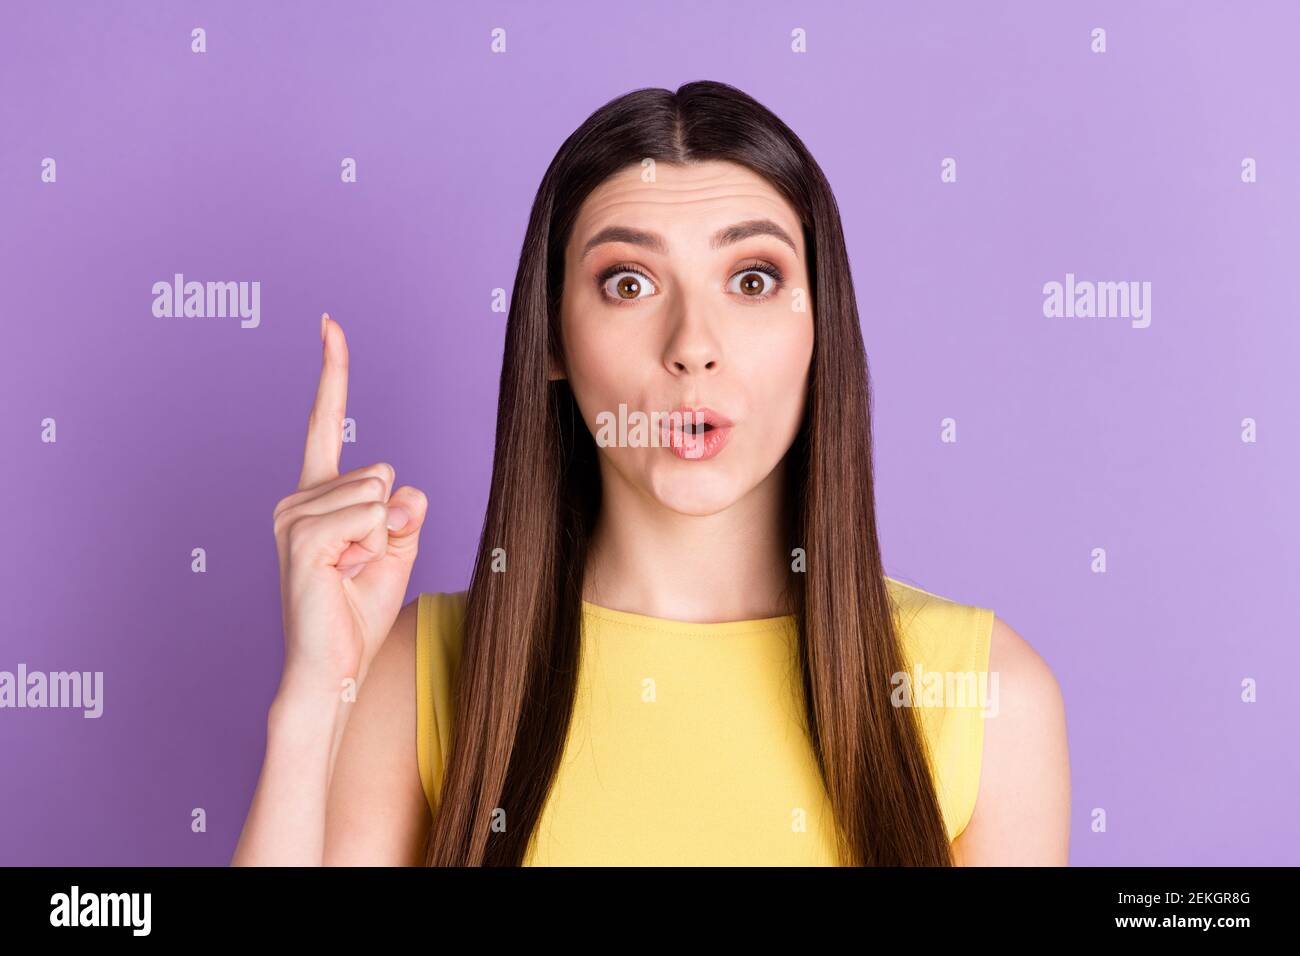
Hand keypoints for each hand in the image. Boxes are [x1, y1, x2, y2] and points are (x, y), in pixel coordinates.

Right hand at [272, 313, 427, 697]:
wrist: (334, 665)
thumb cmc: (360, 608)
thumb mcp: (398, 546)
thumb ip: (405, 508)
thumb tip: (401, 489)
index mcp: (317, 495)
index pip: (325, 422)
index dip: (332, 372)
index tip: (329, 322)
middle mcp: (296, 498)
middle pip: (383, 470)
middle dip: (392, 517)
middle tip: (363, 561)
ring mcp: (292, 517)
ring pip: (380, 493)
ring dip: (383, 537)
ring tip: (351, 572)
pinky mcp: (301, 540)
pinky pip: (370, 517)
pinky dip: (373, 547)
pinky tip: (342, 575)